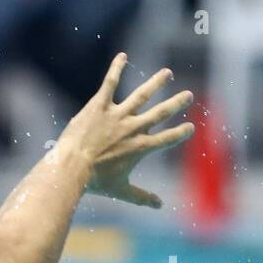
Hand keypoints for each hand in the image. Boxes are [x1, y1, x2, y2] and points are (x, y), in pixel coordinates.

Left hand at [58, 53, 194, 208]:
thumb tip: (159, 206)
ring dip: (156, 83)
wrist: (72, 168)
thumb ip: (142, 197)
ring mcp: (117, 115)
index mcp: (140, 148)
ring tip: (167, 74)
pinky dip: (116, 69)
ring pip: (141, 95)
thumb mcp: (121, 191)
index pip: (167, 139)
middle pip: (160, 113)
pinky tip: (122, 56)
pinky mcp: (99, 106)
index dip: (180, 133)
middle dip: (176, 104)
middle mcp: (133, 129)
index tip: (190, 127)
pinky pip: (110, 83)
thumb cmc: (95, 182)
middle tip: (188, 95)